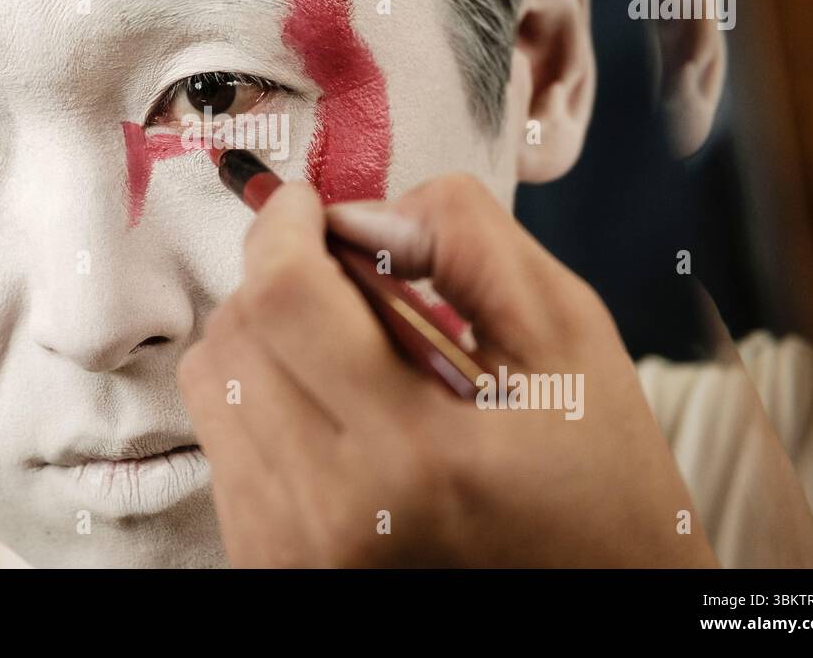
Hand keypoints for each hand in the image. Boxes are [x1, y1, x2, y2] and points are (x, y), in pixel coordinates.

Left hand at [178, 174, 717, 566]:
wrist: (594, 607)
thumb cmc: (597, 485)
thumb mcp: (570, 339)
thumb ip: (468, 245)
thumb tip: (360, 213)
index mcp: (414, 454)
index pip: (284, 297)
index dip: (284, 225)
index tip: (308, 205)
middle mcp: (333, 512)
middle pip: (236, 333)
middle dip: (281, 276)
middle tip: (349, 283)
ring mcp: (291, 548)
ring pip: (216, 381)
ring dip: (268, 337)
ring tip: (350, 354)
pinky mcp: (271, 563)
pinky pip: (222, 438)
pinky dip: (266, 398)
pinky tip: (338, 410)